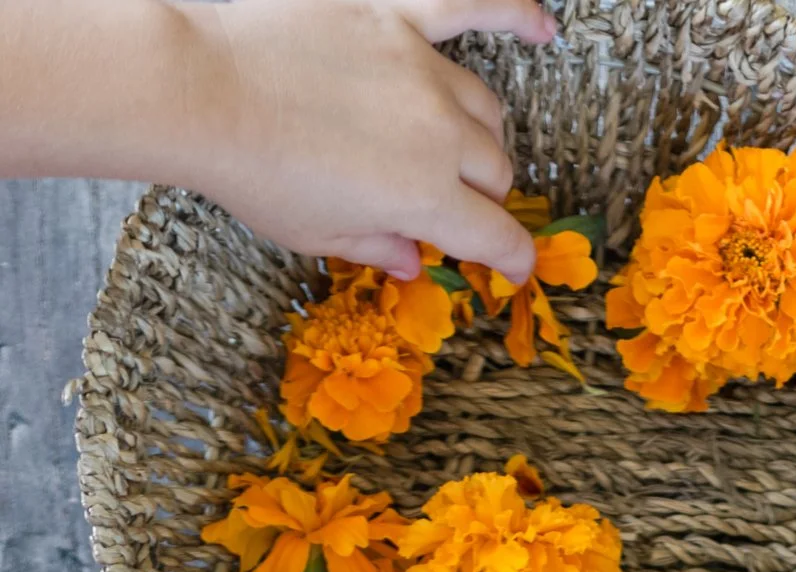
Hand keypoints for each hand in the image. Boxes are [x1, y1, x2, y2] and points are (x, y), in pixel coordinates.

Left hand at [172, 0, 559, 278]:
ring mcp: (420, 67)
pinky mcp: (394, 14)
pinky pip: (468, 5)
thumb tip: (412, 261)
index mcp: (424, 199)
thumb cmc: (253, 172)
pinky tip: (542, 26)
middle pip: (495, 169)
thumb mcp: (317, 236)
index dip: (511, 260)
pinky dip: (513, 12)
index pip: (496, 236)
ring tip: (453, 143)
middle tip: (448, 201)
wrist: (201, 90)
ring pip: (485, 108)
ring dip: (477, 135)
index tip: (512, 269)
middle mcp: (437, 134)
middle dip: (481, 195)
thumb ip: (377, 248)